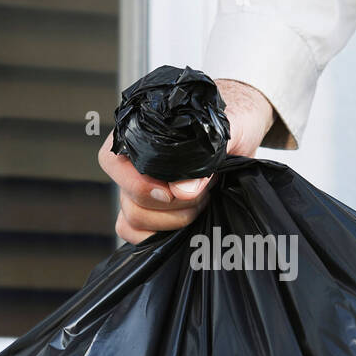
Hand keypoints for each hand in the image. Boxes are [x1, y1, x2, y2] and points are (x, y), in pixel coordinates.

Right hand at [99, 79, 275, 242]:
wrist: (241, 126)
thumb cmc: (226, 119)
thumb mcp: (220, 131)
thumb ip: (203, 156)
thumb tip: (183, 190)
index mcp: (135, 134)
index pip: (114, 164)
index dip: (142, 186)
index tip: (173, 192)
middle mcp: (130, 163)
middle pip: (129, 201)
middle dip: (171, 206)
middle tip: (203, 192)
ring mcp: (137, 190)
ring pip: (132, 221)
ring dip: (172, 221)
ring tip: (202, 201)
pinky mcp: (149, 211)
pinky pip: (136, 233)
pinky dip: (161, 235)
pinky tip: (189, 220)